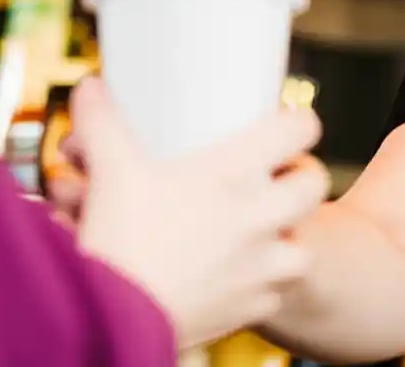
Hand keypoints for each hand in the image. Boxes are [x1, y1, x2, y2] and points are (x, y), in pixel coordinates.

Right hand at [68, 78, 330, 348]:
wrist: (112, 319)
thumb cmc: (118, 242)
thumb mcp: (111, 170)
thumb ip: (103, 122)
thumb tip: (91, 87)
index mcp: (238, 172)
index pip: (300, 129)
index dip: (297, 122)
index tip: (284, 124)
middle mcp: (263, 215)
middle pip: (313, 183)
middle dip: (298, 177)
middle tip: (274, 178)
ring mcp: (265, 264)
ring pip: (303, 245)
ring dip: (285, 236)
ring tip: (259, 232)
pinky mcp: (255, 305)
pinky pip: (274, 292)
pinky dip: (260, 284)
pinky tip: (236, 276)